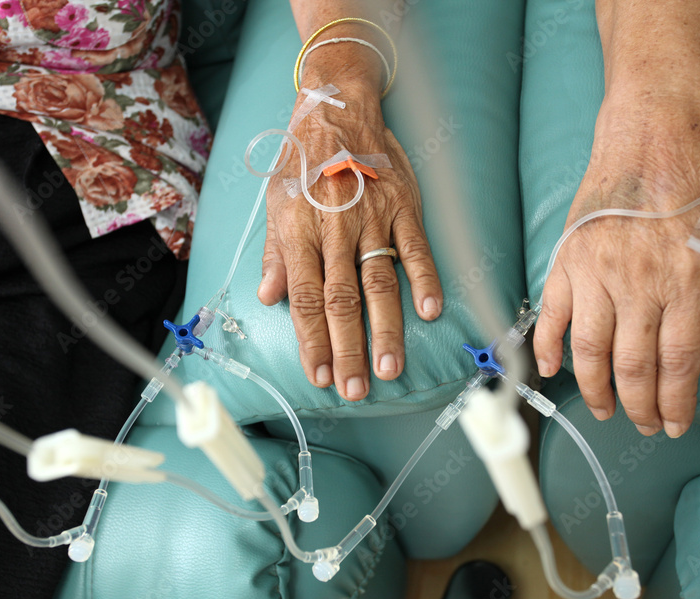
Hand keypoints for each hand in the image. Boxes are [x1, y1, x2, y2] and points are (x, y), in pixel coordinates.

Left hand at [257, 76, 441, 401]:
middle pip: (342, 301)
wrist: (338, 107)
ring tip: (389, 368)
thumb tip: (268, 298)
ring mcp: (373, 218)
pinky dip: (425, 279)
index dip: (312, 342)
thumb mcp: (275, 202)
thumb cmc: (302, 160)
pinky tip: (431, 311)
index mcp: (300, 231)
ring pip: (380, 283)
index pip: (305, 299)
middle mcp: (335, 229)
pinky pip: (416, 248)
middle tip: (354, 389)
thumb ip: (275, 254)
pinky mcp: (404, 206)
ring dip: (386, 329)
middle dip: (347, 350)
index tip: (320, 376)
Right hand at [533, 94, 699, 437]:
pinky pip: (549, 313)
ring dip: (595, 388)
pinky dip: (545, 345)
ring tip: (603, 408)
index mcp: (685, 280)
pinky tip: (549, 368)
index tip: (674, 423)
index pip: (678, 362)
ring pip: (589, 350)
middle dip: (638, 406)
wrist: (654, 129)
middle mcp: (638, 283)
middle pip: (633, 366)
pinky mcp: (567, 259)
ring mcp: (596, 272)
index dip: (676, 402)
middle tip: (644, 423)